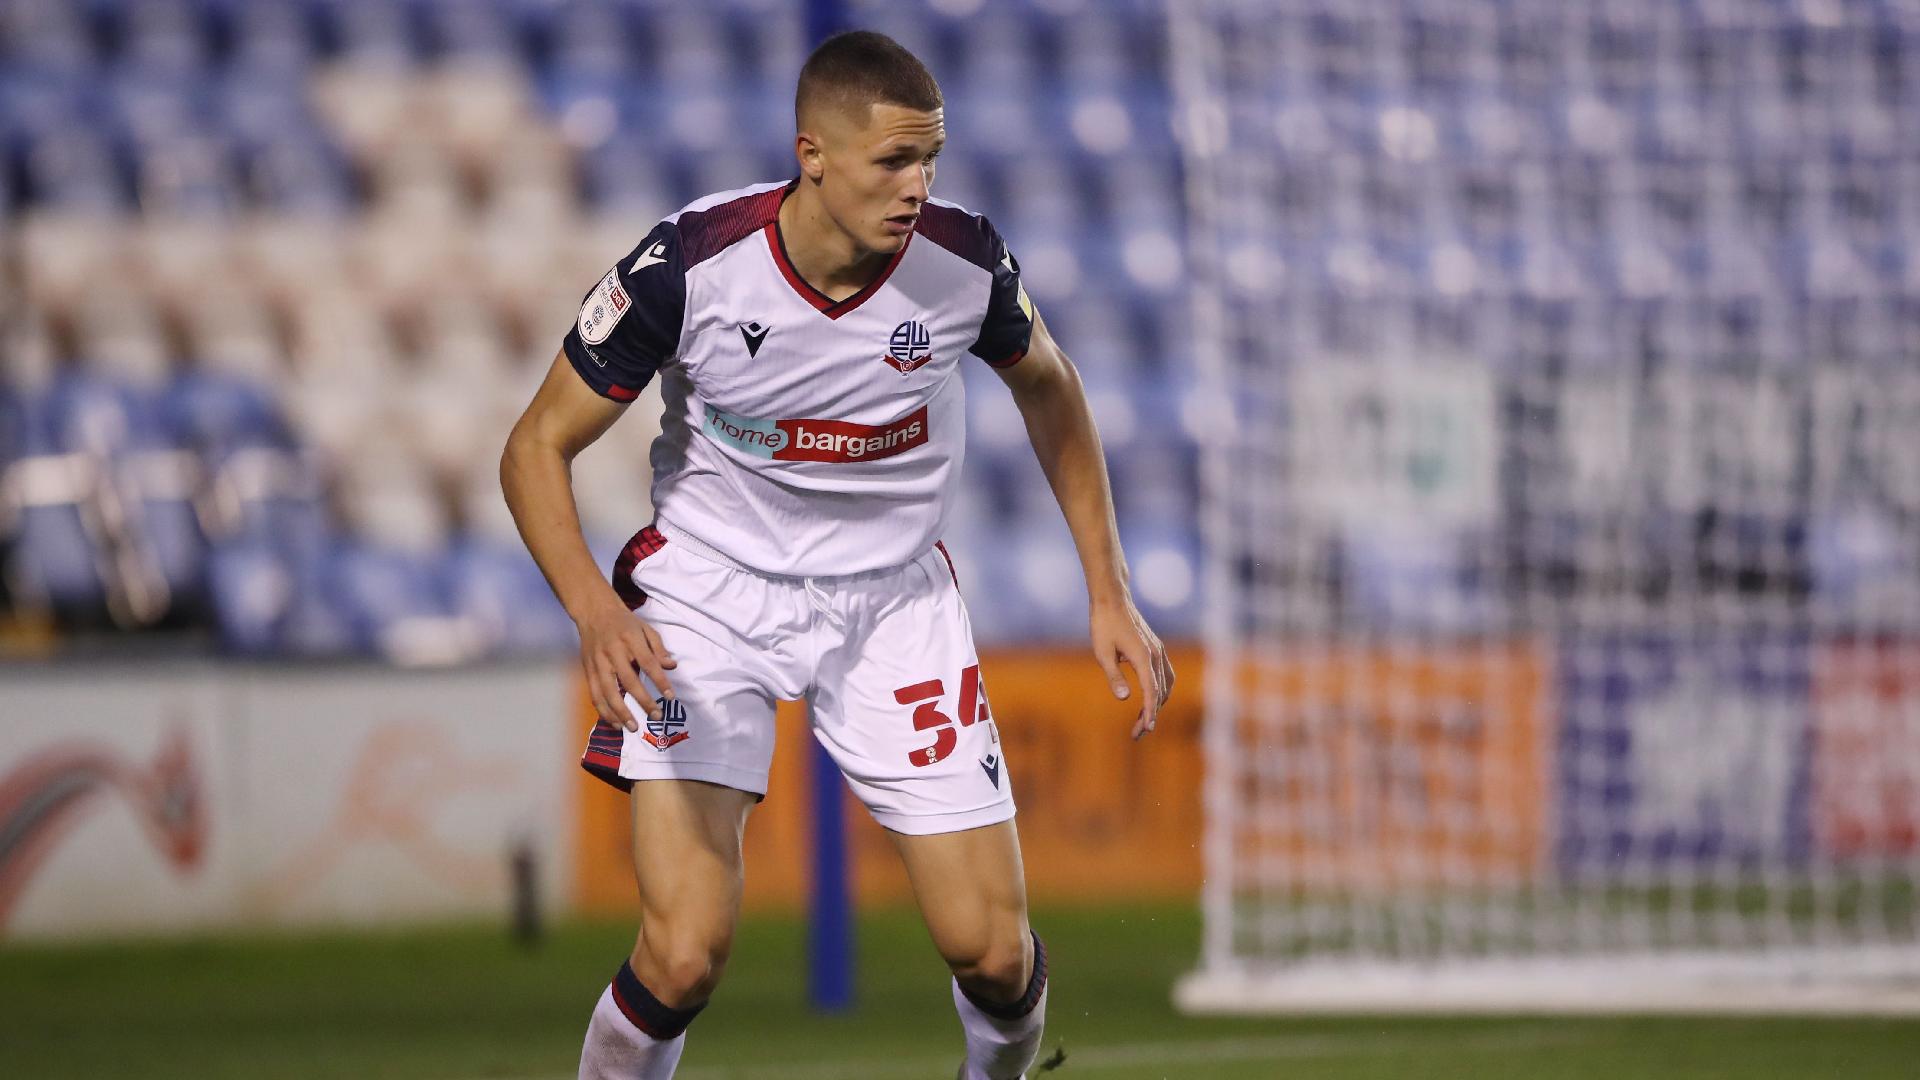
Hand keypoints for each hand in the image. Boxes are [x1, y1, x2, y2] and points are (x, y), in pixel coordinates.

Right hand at [575, 598, 677, 730]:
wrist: (594, 613)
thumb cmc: (624, 622)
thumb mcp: (645, 629)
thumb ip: (658, 648)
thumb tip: (672, 666)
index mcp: (630, 639)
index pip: (648, 663)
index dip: (660, 681)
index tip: (670, 696)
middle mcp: (612, 652)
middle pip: (628, 681)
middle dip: (643, 701)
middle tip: (656, 716)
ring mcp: (598, 663)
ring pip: (607, 692)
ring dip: (620, 712)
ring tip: (633, 727)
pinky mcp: (588, 671)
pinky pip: (595, 695)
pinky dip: (604, 711)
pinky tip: (615, 723)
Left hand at [1090, 597, 1172, 740]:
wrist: (1111, 599)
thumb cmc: (1103, 625)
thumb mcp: (1102, 652)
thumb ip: (1114, 676)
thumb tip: (1124, 698)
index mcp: (1143, 657)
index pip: (1151, 691)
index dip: (1150, 712)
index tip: (1147, 729)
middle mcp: (1155, 654)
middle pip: (1160, 691)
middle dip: (1151, 714)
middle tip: (1137, 733)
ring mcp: (1158, 650)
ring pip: (1167, 684)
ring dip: (1158, 703)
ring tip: (1144, 719)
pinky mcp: (1156, 647)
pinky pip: (1166, 674)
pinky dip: (1162, 689)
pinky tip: (1152, 697)